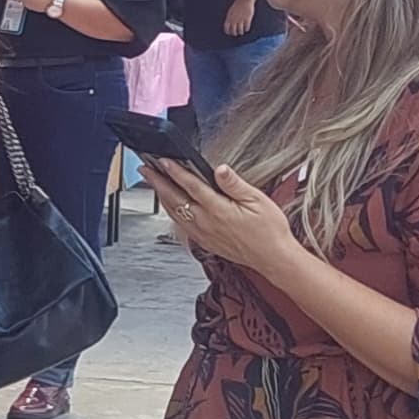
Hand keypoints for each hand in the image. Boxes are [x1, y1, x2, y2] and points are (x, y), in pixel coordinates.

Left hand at [150, 157, 299, 276]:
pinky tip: (168, 204)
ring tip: (152, 182)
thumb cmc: (269, 230)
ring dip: (161, 195)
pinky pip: (180, 224)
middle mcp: (206, 222)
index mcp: (219, 210)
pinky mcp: (204, 241)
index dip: (175, 171)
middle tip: (145, 169)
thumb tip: (220, 169)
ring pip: (174, 212)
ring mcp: (203, 233)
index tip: (163, 161)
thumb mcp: (258, 201)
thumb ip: (235, 184)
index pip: (191, 186)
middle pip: (175, 198)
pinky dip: (170, 211)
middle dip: (158, 182)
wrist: (273, 258)